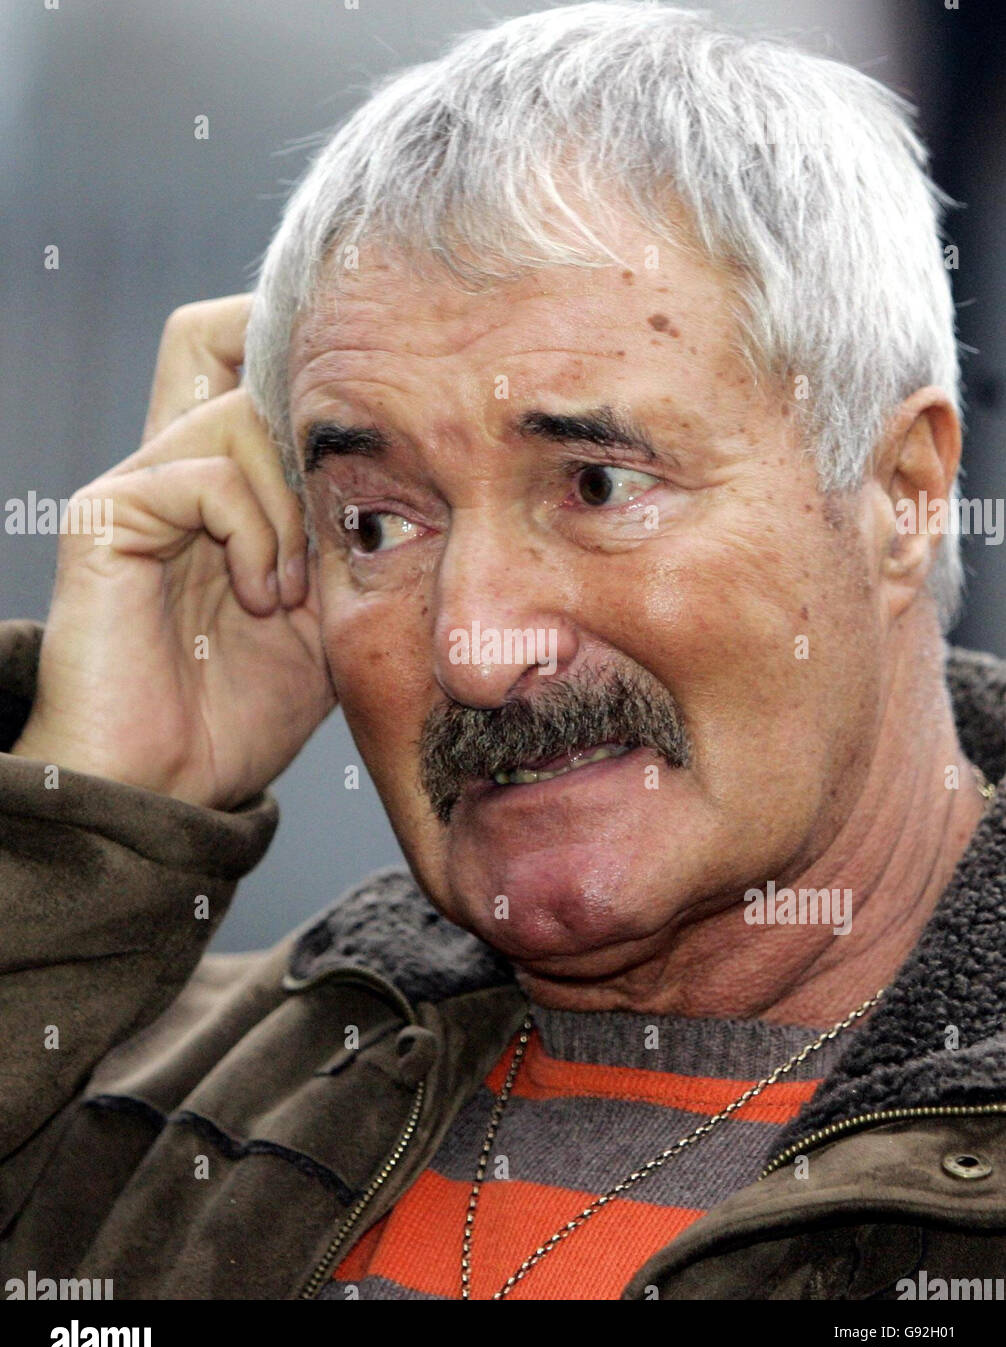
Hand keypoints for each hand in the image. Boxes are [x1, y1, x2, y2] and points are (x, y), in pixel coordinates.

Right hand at [12, 295, 336, 809]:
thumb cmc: (245, 709)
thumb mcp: (328, 612)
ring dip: (291, 507)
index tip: (381, 422)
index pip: (241, 356)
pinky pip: (204, 473)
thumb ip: (350, 534)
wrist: (169, 785)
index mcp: (218, 481)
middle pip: (216, 334)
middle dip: (300, 403)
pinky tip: (261, 598)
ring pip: (238, 416)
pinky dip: (255, 535)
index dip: (302, 355)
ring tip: (291, 592)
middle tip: (337, 500)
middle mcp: (170, 463)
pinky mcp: (108, 516)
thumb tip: (420, 475)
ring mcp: (137, 485)